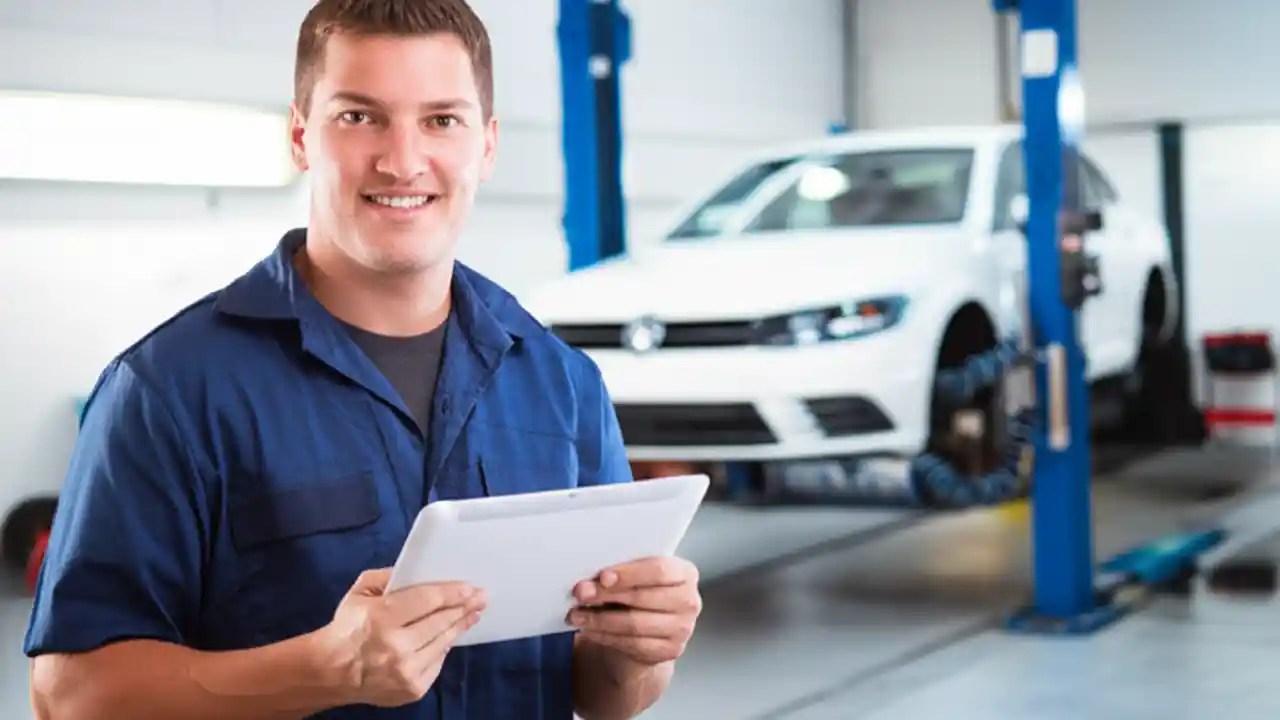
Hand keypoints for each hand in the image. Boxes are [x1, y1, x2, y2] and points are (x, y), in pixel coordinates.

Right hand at [313, 569, 485, 707]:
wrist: (330, 672)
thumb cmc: (347, 627)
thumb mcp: (360, 592)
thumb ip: (389, 577)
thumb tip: (421, 571)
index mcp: (380, 618)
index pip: (427, 600)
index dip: (451, 593)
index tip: (470, 587)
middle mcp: (395, 647)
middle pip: (440, 622)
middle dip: (464, 607)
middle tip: (481, 597)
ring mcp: (406, 671)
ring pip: (444, 642)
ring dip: (460, 626)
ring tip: (473, 613)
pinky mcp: (412, 689)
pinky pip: (438, 662)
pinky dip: (444, 647)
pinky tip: (449, 635)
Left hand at [568, 557, 701, 667]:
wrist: (649, 626)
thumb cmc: (641, 591)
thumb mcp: (637, 575)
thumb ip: (621, 573)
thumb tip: (591, 582)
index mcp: (685, 573)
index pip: (659, 570)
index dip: (629, 573)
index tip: (602, 576)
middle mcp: (689, 601)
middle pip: (643, 597)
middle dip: (607, 595)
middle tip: (581, 593)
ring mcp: (682, 629)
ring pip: (634, 624)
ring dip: (600, 619)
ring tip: (577, 614)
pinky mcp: (669, 651)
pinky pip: (632, 644)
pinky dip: (605, 636)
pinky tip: (589, 630)